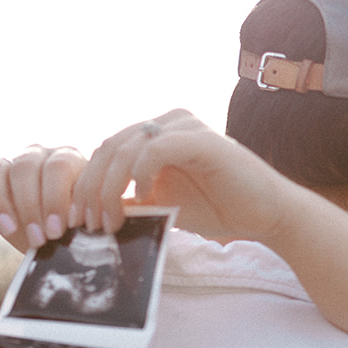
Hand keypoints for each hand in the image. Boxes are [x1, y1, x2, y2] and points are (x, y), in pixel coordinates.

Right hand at [0, 146, 87, 250]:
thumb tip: (77, 222)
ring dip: (0, 203)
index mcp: (68, 159)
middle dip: (29, 206)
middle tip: (38, 238)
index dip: (55, 199)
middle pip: (25, 167)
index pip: (58, 167)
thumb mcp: (85, 221)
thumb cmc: (80, 226)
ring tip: (10, 231)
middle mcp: (38, 156)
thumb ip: (81, 215)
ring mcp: (10, 165)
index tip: (56, 231)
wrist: (61, 234)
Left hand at [69, 110, 291, 245]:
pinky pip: (156, 147)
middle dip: (92, 190)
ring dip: (110, 188)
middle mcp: (168, 122)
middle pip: (109, 148)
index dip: (87, 186)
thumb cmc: (219, 208)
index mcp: (157, 133)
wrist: (266, 215)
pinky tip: (144, 196)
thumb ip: (131, 201)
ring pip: (126, 148)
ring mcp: (185, 127)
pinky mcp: (202, 139)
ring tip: (110, 221)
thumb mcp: (161, 206)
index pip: (106, 151)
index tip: (81, 221)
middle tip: (89, 224)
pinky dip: (141, 173)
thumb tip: (90, 211)